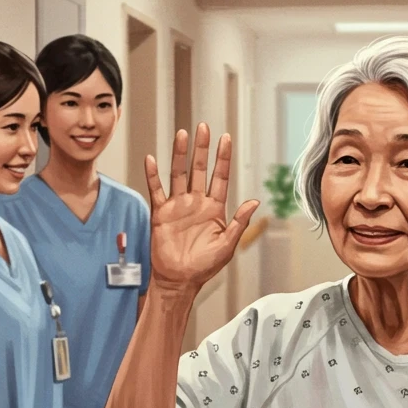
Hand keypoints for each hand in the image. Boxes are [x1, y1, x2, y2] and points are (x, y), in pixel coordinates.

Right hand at [145, 124, 258, 291]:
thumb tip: (255, 201)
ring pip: (179, 174)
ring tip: (183, 134)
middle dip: (202, 149)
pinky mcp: (161, 213)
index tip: (225, 139)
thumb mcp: (227, 245)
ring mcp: (178, 206)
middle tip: (204, 127)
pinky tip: (152, 159)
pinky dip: (153, 175)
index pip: (220, 177)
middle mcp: (196, 202)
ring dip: (180, 154)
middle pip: (199, 169)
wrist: (179, 280)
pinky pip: (157, 190)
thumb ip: (240, 222)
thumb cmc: (204, 266)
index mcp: (215, 208)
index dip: (223, 158)